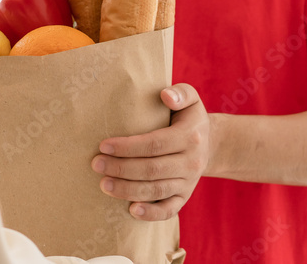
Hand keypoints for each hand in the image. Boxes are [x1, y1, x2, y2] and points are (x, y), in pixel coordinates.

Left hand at [91, 83, 209, 220]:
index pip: (155, 144)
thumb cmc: (188, 117)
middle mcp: (192, 162)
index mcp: (190, 136)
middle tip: (96, 164)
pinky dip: (151, 214)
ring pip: (157, 191)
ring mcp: (189, 182)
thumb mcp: (190, 98)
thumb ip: (181, 92)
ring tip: (104, 185)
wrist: (210, 144)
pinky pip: (169, 210)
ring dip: (128, 190)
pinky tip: (131, 210)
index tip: (103, 145)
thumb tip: (165, 95)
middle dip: (122, 168)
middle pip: (153, 169)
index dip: (128, 146)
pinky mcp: (185, 197)